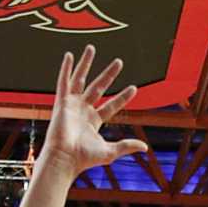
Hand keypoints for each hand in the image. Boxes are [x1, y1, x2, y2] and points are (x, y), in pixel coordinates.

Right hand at [37, 47, 148, 179]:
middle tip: (118, 62)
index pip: (111, 105)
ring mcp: (72, 105)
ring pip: (81, 79)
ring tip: (91, 48)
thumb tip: (145, 148)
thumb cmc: (83, 158)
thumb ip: (126, 146)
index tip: (133, 88)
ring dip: (86, 64)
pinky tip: (69, 56)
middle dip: (109, 74)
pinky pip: (63, 81)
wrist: (65, 158)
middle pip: (98, 87)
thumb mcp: (110, 152)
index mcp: (93, 121)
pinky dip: (66, 68)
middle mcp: (83, 111)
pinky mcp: (62, 102)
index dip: (122, 97)